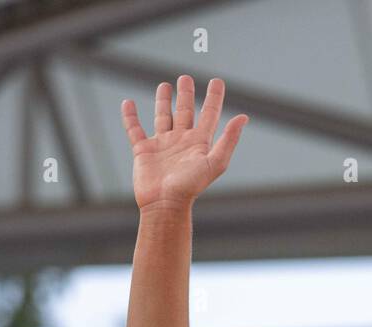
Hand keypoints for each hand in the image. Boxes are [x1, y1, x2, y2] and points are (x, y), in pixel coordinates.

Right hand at [120, 75, 247, 211]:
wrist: (165, 203)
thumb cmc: (191, 186)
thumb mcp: (215, 162)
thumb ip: (229, 140)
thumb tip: (243, 117)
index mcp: (199, 143)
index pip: (209, 114)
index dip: (214, 97)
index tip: (217, 81)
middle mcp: (181, 141)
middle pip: (185, 111)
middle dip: (186, 94)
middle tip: (185, 77)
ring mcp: (162, 145)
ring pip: (163, 117)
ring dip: (163, 101)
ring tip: (164, 85)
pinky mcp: (143, 151)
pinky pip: (135, 129)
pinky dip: (130, 117)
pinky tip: (128, 103)